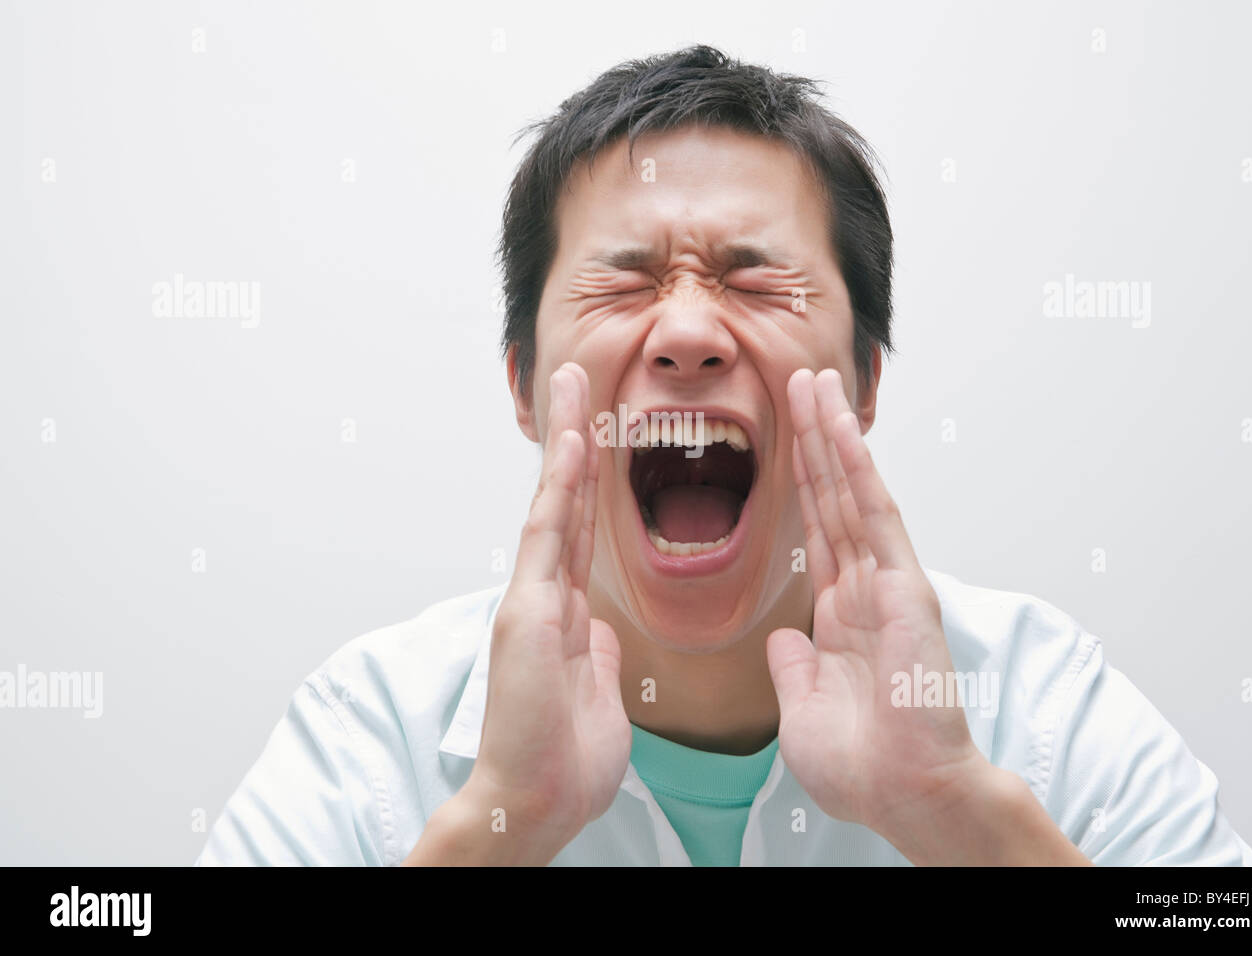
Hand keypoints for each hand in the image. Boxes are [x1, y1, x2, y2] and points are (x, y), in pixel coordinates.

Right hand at [410, 363, 628, 864]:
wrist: (535, 803)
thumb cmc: (565, 760)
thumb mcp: (598, 692)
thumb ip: (596, 650)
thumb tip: (603, 627)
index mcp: (563, 612)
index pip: (578, 529)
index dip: (587, 479)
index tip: (596, 430)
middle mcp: (543, 596)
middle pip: (562, 502)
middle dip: (573, 440)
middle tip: (577, 381)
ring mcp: (531, 601)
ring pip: (552, 505)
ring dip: (565, 443)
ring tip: (572, 386)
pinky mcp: (527, 615)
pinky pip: (548, 539)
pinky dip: (559, 489)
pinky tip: (571, 445)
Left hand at [766, 367, 986, 843]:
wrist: (906, 795)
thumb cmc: (865, 767)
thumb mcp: (803, 713)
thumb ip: (794, 668)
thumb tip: (783, 640)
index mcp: (841, 618)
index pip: (816, 532)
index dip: (800, 483)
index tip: (786, 437)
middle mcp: (866, 590)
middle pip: (833, 498)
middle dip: (813, 439)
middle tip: (799, 382)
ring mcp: (888, 583)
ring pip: (853, 492)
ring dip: (831, 435)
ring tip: (815, 382)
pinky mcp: (907, 586)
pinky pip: (875, 515)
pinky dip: (856, 468)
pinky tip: (839, 427)